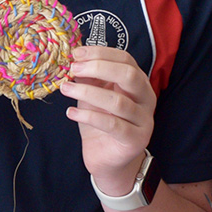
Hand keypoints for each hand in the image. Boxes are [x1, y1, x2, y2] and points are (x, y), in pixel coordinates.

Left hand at [60, 46, 154, 197]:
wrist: (108, 159)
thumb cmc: (101, 122)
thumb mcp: (92, 95)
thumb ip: (89, 77)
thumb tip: (74, 59)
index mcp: (138, 82)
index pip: (125, 59)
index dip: (100, 53)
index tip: (76, 54)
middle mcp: (146, 98)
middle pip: (129, 75)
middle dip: (98, 68)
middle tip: (73, 69)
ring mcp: (144, 120)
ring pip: (118, 101)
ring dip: (87, 92)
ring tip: (65, 88)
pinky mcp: (135, 139)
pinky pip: (112, 125)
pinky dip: (89, 116)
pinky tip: (71, 112)